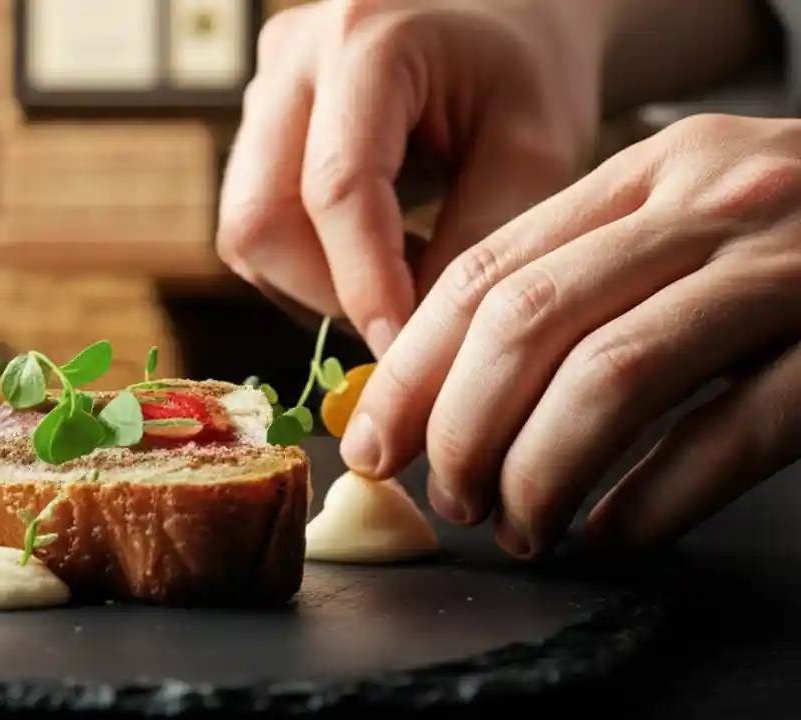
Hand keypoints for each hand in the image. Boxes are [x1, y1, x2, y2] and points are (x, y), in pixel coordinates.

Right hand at [216, 0, 606, 355]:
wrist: (509, 19)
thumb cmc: (531, 74)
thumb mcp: (536, 152)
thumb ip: (477, 244)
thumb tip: (414, 347)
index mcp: (366, 41)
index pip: (337, 188)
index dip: (365, 285)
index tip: (403, 354)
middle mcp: (292, 57)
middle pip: (260, 217)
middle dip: (326, 291)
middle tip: (403, 321)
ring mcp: (263, 88)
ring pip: (246, 231)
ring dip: (313, 283)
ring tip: (398, 281)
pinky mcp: (256, 121)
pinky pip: (255, 223)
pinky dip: (306, 264)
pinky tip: (372, 256)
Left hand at [343, 114, 800, 556]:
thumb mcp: (694, 216)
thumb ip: (590, 274)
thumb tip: (456, 384)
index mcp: (654, 169)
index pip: (488, 269)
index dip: (413, 365)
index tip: (376, 439)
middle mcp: (715, 201)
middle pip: (530, 322)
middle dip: (461, 425)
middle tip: (446, 495)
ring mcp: (791, 269)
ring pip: (612, 376)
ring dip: (539, 469)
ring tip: (517, 524)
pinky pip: (731, 434)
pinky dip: (653, 497)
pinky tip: (615, 534)